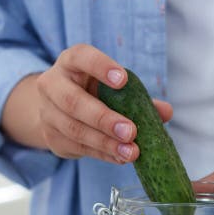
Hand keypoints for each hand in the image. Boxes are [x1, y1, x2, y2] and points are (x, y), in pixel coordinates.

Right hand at [3, 44, 171, 161]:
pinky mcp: (52, 137)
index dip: (100, 66)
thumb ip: (137, 97)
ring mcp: (48, 113)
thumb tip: (165, 112)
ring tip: (131, 151)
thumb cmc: (91, 91)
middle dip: (104, 118)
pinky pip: (78, 147)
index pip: (81, 57)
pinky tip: (121, 157)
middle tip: (131, 131)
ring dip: (105, 143)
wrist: (55, 108)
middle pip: (73, 101)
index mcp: (70, 63)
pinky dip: (103, 154)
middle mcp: (53, 85)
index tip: (123, 80)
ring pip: (75, 129)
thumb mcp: (110, 87)